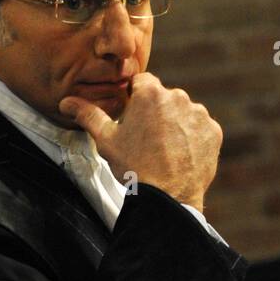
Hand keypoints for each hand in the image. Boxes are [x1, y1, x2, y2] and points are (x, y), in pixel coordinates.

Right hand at [57, 71, 222, 209]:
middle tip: (146, 140)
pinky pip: (200, 129)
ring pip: (183, 113)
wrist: (167, 198)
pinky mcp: (213, 132)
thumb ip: (88, 115)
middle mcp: (178, 97)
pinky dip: (193, 139)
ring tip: (164, 151)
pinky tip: (181, 156)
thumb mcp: (106, 140)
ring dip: (175, 125)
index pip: (141, 82)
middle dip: (156, 113)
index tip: (132, 117)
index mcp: (150, 93)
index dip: (135, 99)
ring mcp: (199, 114)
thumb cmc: (134, 168)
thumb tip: (66, 102)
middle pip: (164, 98)